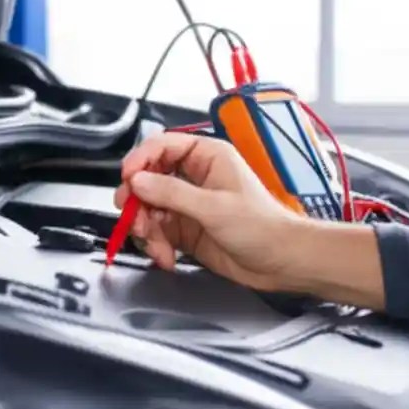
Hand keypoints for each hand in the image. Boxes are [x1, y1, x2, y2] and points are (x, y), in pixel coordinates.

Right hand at [113, 132, 308, 291]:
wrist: (281, 262)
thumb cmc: (262, 226)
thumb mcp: (214, 207)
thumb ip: (172, 193)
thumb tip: (138, 181)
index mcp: (207, 156)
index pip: (161, 146)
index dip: (140, 160)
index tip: (127, 178)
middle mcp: (194, 177)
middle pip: (148, 179)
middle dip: (137, 201)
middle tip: (133, 217)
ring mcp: (188, 204)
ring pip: (148, 208)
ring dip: (146, 229)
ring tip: (157, 246)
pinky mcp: (185, 230)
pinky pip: (156, 232)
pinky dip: (155, 245)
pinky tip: (167, 257)